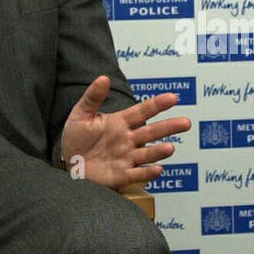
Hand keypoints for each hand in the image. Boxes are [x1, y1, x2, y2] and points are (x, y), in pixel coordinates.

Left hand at [60, 75, 191, 190]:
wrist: (67, 164)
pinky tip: (157, 169)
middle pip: (151, 132)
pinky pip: (136, 174)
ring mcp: (126, 158)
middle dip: (169, 127)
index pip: (142, 111)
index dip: (157, 105)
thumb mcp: (81, 114)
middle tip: (186, 122)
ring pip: (147, 154)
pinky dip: (147, 173)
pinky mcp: (121, 176)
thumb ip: (93, 97)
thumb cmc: (76, 138)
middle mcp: (128, 140)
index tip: (173, 97)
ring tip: (170, 148)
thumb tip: (103, 78)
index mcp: (120, 123)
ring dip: (159, 151)